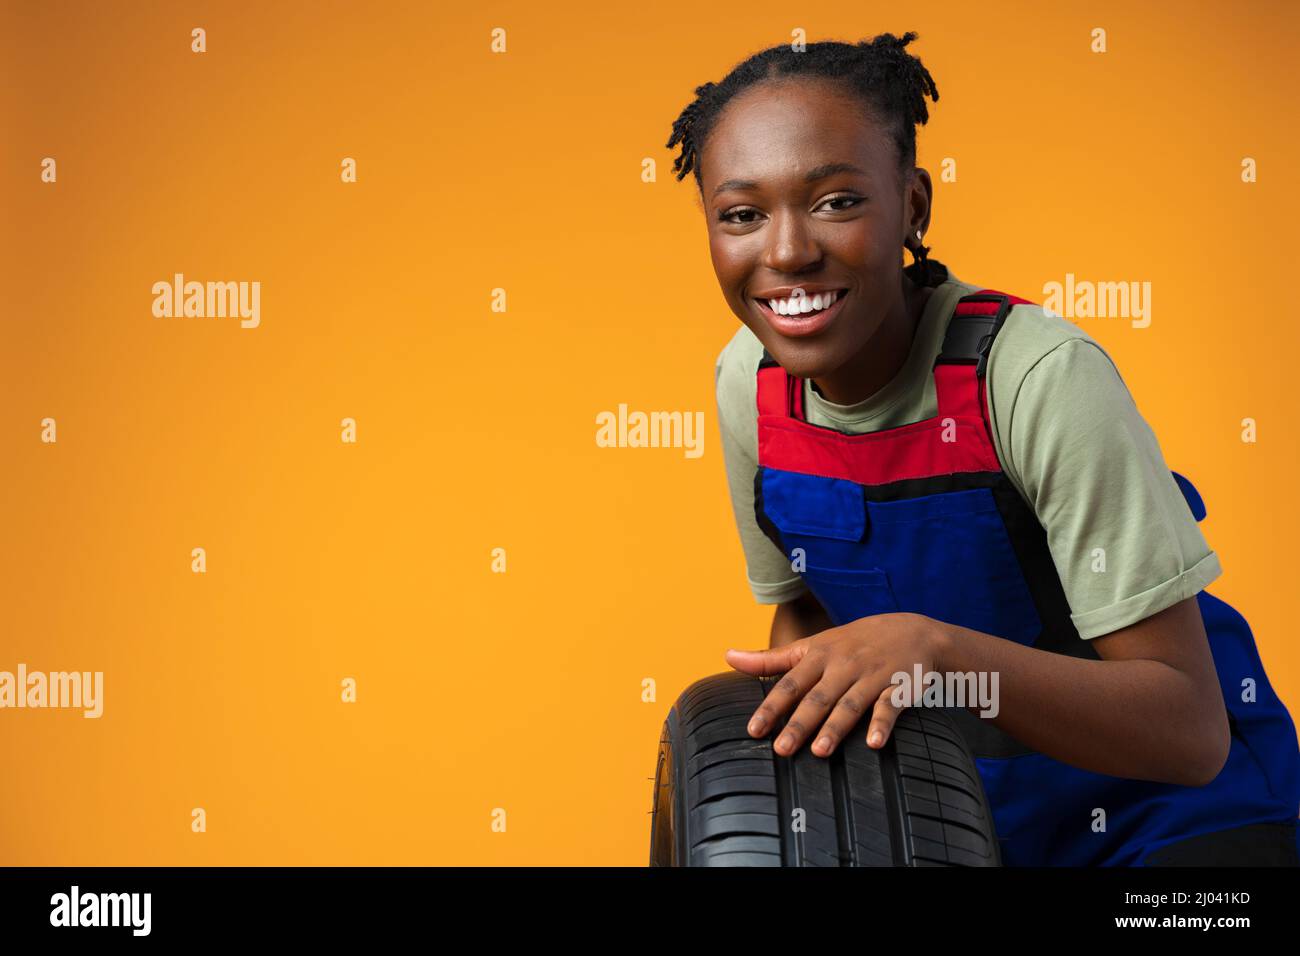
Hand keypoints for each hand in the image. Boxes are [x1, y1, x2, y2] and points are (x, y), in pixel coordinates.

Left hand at [724, 612, 948, 757]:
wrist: (913, 631)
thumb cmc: (853, 643)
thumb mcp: (813, 645)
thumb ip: (771, 658)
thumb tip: (728, 656)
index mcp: (820, 656)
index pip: (791, 683)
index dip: (772, 706)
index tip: (754, 729)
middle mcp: (844, 666)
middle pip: (818, 697)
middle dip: (799, 723)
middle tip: (781, 750)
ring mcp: (872, 676)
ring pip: (851, 703)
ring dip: (836, 727)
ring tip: (820, 751)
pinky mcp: (900, 686)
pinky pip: (890, 706)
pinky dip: (882, 723)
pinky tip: (874, 743)